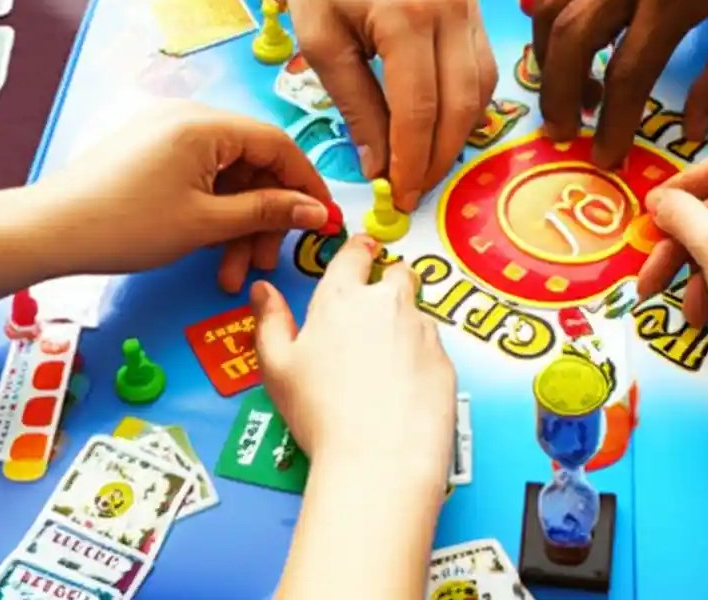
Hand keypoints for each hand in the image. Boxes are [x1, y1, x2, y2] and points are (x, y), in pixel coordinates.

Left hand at [34, 100, 330, 291]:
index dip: (305, 185)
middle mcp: (189, 119)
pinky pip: (201, 181)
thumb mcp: (206, 223)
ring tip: (231, 272)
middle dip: (265, 216)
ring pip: (227, 179)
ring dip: (237, 225)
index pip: (278, 145)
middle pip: (253, 165)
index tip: (320, 220)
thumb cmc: (123, 224)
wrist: (47, 231)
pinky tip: (211, 254)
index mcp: (205, 124)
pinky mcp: (153, 155)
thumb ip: (267, 212)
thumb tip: (315, 211)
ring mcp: (168, 136)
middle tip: (265, 260)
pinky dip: (213, 216)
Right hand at [252, 235, 455, 488]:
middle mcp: (387, 304)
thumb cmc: (322, 415)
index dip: (359, 249)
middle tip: (375, 313)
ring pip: (417, 313)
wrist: (379, 458)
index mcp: (342, 299)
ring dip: (405, 327)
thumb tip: (262, 291)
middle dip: (390, 283)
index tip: (362, 251)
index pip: (355, 253)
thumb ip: (270, 321)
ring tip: (384, 368)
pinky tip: (403, 390)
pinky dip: (421, 360)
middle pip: (398, 273)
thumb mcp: (277, 367)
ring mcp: (422, 330)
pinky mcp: (445, 360)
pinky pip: (433, 349)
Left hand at [286, 0, 496, 210]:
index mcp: (408, 17)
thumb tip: (377, 166)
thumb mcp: (321, 41)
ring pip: (480, 92)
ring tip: (424, 166)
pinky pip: (481, 70)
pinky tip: (439, 127)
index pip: (419, 110)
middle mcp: (452, 11)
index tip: (398, 196)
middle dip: (438, 159)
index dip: (411, 162)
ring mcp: (470, 7)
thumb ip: (354, 105)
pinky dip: (465, 107)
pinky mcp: (473, 7)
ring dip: (456, 137)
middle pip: (460, 107)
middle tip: (413, 192)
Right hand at [533, 0, 707, 166]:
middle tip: (566, 131)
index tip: (607, 156)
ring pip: (549, 10)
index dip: (612, 123)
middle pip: (569, 41)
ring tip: (568, 93)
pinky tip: (575, 48)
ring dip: (548, 61)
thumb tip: (692, 128)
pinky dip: (554, 25)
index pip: (626, 73)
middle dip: (559, 96)